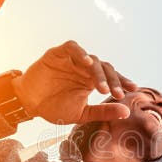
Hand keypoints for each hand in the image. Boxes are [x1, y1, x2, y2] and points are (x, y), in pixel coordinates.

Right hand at [11, 40, 136, 124]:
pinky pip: (72, 47)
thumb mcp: (82, 114)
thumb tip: (127, 112)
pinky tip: (87, 62)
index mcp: (92, 80)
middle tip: (117, 94)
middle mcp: (84, 68)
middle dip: (113, 80)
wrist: (29, 104)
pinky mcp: (58, 54)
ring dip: (98, 73)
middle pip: (105, 68)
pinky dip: (81, 53)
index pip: (112, 77)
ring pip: (92, 59)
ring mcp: (72, 60)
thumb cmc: (54, 107)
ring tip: (101, 88)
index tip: (133, 90)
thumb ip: (103, 111)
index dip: (123, 81)